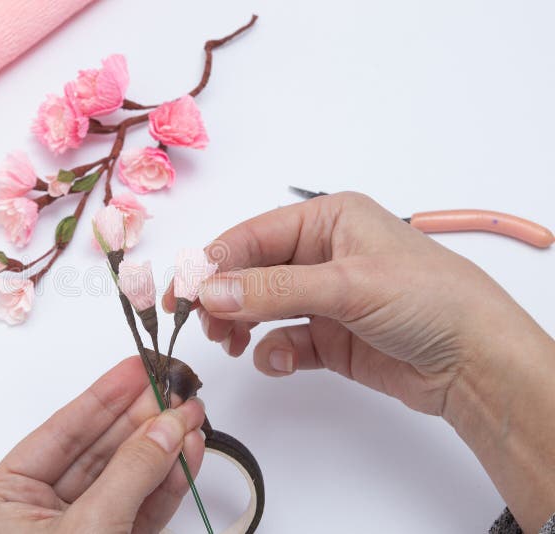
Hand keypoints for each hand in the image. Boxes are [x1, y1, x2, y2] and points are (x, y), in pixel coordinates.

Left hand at [0, 357, 204, 533]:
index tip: (136, 367)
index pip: (60, 431)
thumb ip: (129, 475)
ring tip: (190, 417)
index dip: (102, 396)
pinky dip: (164, 485)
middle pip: (96, 451)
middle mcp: (35, 514)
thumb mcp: (86, 533)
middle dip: (139, 420)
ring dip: (158, 449)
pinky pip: (138, 510)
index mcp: (2, 500)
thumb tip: (165, 425)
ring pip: (122, 479)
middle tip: (174, 389)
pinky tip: (185, 455)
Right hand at [167, 191, 511, 414]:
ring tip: (232, 343)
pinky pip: (283, 340)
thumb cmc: (428, 300)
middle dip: (224, 297)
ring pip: (261, 306)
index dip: (212, 262)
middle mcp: (322, 254)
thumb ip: (273, 289)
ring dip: (241, 324)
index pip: (252, 236)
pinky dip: (273, 352)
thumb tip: (208, 293)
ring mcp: (324, 297)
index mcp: (328, 220)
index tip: (180, 292)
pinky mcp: (329, 337)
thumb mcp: (347, 285)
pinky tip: (280, 361)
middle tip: (204, 324)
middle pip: (250, 271)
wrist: (476, 363)